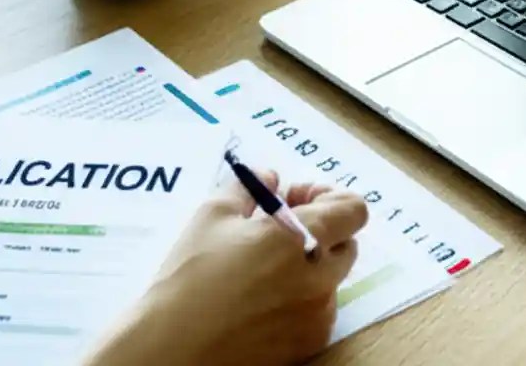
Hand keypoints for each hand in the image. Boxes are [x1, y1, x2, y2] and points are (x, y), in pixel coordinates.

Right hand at [82, 173, 368, 365]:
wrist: (172, 350)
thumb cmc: (189, 278)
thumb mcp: (212, 216)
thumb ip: (251, 187)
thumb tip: (272, 177)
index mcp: (302, 239)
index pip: (353, 210)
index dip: (330, 198)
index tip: (298, 201)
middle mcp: (320, 277)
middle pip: (346, 243)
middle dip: (320, 231)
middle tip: (278, 231)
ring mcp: (318, 314)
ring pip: (331, 279)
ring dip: (309, 267)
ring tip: (264, 270)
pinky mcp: (310, 342)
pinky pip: (318, 310)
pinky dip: (301, 300)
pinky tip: (262, 302)